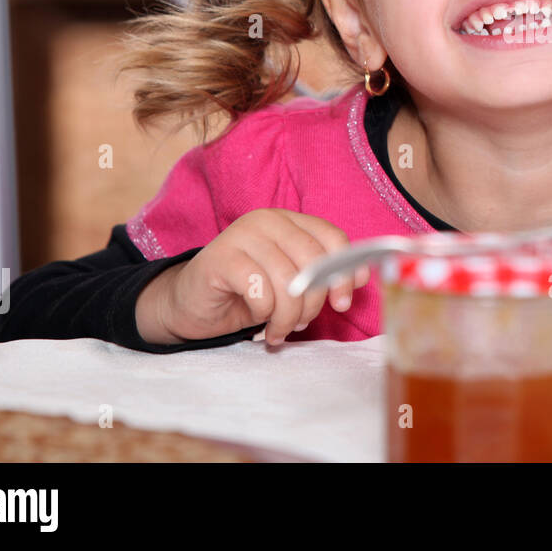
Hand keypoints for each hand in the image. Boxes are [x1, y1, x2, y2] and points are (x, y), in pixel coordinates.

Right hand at [161, 208, 369, 345]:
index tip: (343, 303)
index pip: (332, 238)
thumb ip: (320, 275)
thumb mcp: (290, 282)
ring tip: (278, 329)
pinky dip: (262, 314)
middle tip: (302, 325)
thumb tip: (360, 278)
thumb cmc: (247, 293)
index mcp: (290, 220)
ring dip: (288, 316)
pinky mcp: (220, 258)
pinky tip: (256, 320)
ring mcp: (242, 235)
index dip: (345, 272)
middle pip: (313, 262)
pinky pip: (259, 291)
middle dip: (313, 303)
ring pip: (288, 281)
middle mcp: (267, 220)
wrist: (191, 304)